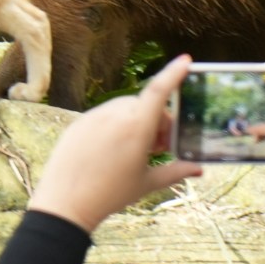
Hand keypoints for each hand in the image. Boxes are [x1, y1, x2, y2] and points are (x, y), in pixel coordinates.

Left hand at [28, 56, 202, 233]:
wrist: (65, 203)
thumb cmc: (111, 194)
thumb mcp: (147, 183)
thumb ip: (176, 171)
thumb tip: (200, 169)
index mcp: (136, 127)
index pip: (158, 91)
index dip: (173, 74)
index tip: (185, 61)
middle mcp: (114, 116)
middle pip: (144, 105)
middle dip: (157, 120)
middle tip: (158, 146)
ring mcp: (93, 117)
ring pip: (123, 109)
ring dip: (136, 121)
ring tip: (135, 151)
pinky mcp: (78, 123)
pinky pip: (103, 116)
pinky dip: (114, 126)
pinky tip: (112, 150)